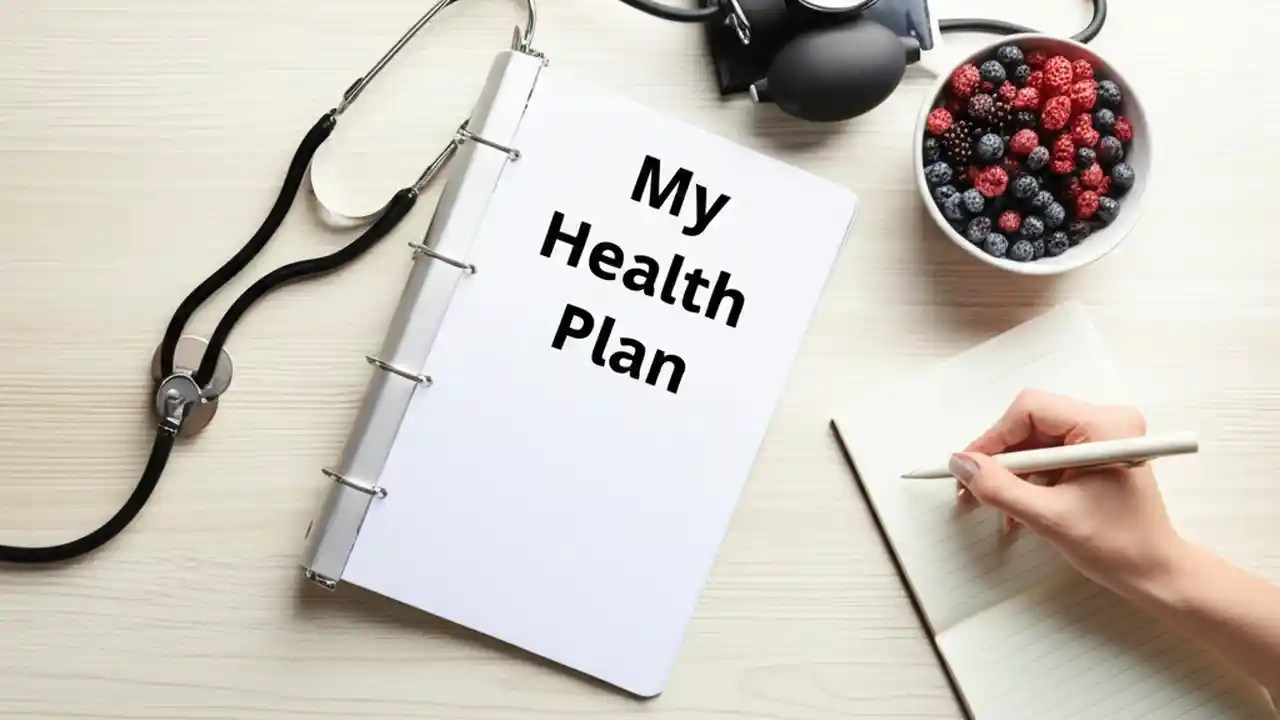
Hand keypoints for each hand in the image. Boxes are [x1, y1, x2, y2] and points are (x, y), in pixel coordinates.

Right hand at [948, 389, 1188, 600]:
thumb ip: (1000, 488)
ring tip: (996, 507)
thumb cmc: (1117, 546)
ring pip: (1035, 442)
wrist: (1155, 572)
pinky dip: (1028, 480)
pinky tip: (1017, 508)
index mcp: (1104, 427)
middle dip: (1000, 459)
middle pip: (1031, 424)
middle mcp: (1106, 422)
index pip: (1030, 411)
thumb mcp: (1049, 518)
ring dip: (1012, 474)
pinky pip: (1048, 456)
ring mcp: (1102, 438)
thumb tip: (961, 463)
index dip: (993, 438)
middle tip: (973, 488)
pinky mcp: (1096, 454)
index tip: (968, 467)